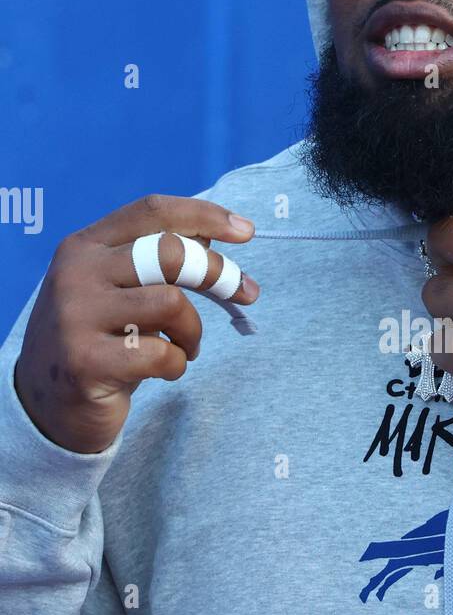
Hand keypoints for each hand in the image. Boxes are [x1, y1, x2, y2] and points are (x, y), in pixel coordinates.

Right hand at [14, 194, 260, 454]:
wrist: (46, 403)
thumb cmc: (97, 339)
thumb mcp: (118, 290)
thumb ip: (155, 261)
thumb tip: (214, 235)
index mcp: (85, 245)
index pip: (152, 211)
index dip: (204, 215)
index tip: (244, 231)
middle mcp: (76, 273)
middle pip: (168, 252)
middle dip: (218, 272)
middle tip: (245, 293)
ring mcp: (77, 316)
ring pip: (171, 303)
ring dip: (194, 330)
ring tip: (186, 346)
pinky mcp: (86, 361)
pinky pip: (161, 354)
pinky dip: (178, 363)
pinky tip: (166, 370)